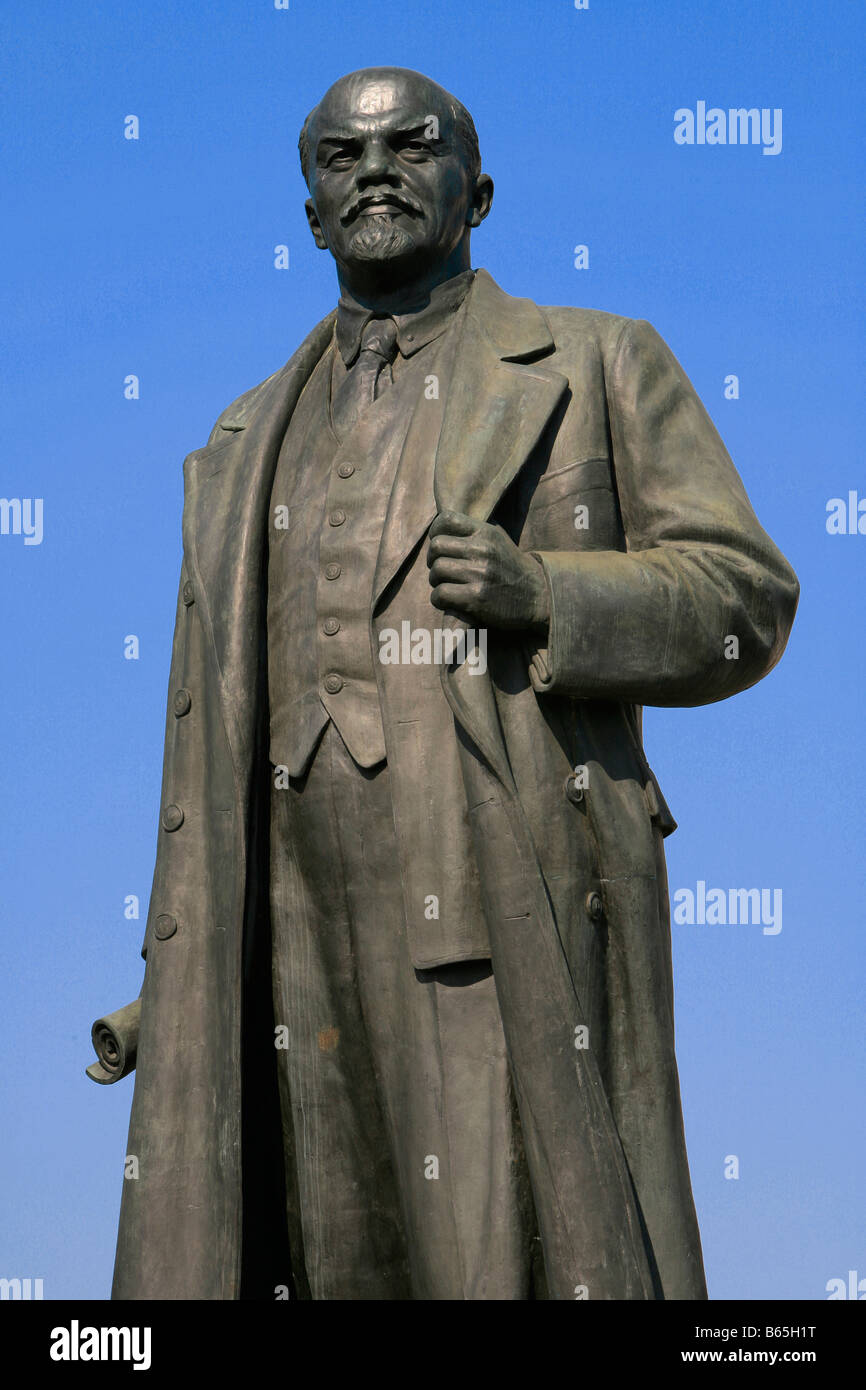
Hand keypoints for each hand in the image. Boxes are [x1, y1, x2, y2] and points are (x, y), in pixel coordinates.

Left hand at [427, 511, 549, 631]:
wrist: (539, 597)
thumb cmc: (512, 569)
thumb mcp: (499, 541)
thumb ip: (474, 532)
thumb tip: (443, 525)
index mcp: (486, 533)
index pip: (447, 519)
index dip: (435, 532)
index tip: (439, 546)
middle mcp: (483, 550)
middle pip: (436, 547)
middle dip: (433, 561)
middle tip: (442, 571)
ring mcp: (480, 574)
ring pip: (436, 571)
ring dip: (436, 582)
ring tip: (447, 586)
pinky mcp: (476, 598)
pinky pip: (440, 594)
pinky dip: (439, 600)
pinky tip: (449, 601)